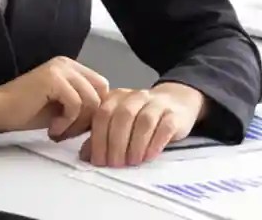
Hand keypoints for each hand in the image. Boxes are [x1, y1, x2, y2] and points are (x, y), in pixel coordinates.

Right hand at [0, 56, 109, 139]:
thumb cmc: (26, 112)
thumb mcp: (62, 107)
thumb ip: (83, 105)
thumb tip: (105, 116)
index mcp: (70, 67)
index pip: (102, 87)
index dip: (95, 110)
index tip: (78, 128)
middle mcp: (67, 63)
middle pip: (101, 92)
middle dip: (90, 117)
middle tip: (70, 131)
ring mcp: (60, 68)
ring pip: (91, 100)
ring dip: (77, 123)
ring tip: (59, 131)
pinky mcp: (53, 78)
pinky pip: (77, 104)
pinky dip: (67, 122)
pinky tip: (52, 128)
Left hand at [78, 83, 206, 166]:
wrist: (176, 103)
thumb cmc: (141, 118)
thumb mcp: (119, 124)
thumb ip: (101, 136)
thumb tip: (85, 156)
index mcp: (116, 97)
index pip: (103, 115)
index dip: (98, 140)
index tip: (99, 161)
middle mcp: (136, 96)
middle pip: (122, 116)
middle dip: (116, 144)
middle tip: (115, 164)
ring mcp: (157, 103)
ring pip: (144, 121)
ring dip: (135, 145)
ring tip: (131, 162)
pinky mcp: (174, 114)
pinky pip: (164, 127)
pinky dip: (154, 144)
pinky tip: (148, 156)